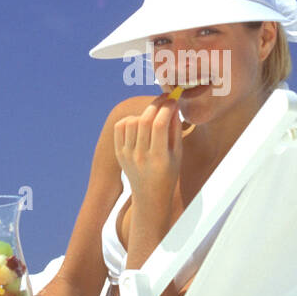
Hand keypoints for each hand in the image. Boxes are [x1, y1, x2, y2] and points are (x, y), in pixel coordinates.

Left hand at [114, 92, 182, 210]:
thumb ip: (175, 129)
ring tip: (153, 115)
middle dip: (156, 105)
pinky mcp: (119, 153)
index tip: (174, 101)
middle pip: (144, 121)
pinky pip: (120, 127)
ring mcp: (127, 155)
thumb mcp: (178, 153)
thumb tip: (173, 105)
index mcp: (159, 158)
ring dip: (144, 113)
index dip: (167, 108)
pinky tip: (139, 122)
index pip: (159, 125)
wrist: (150, 196)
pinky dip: (129, 119)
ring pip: (131, 121)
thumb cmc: (169, 173)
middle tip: (164, 99)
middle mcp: (140, 156)